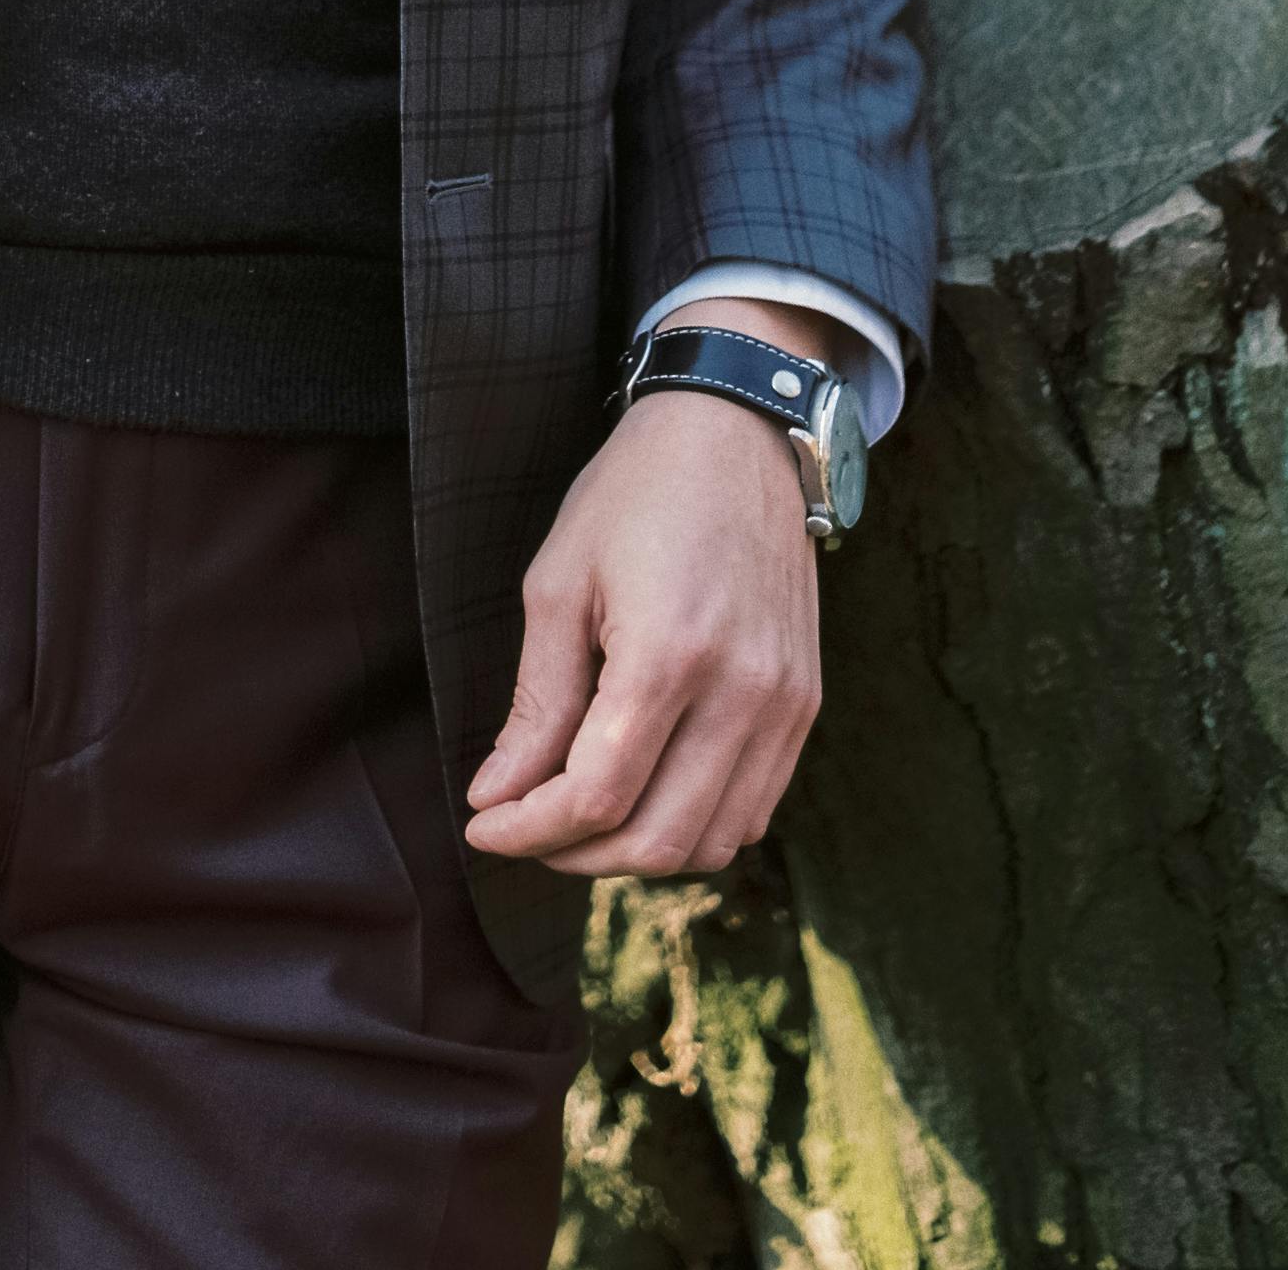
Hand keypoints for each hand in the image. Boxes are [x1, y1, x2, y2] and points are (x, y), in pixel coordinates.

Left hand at [464, 307, 825, 878]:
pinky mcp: (805, 704)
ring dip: (635, 852)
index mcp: (669, 653)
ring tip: (578, 818)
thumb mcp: (559, 581)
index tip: (481, 825)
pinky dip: (694, 829)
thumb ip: (534, 702)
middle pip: (656, 839)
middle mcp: (742, 691)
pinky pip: (754, 811)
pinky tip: (645, 797)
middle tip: (522, 827)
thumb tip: (495, 797)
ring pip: (711, 842)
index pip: (597, 795)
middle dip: (574, 855)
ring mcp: (785, 703)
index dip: (528, 829)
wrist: (739, 431)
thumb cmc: (635, 494)